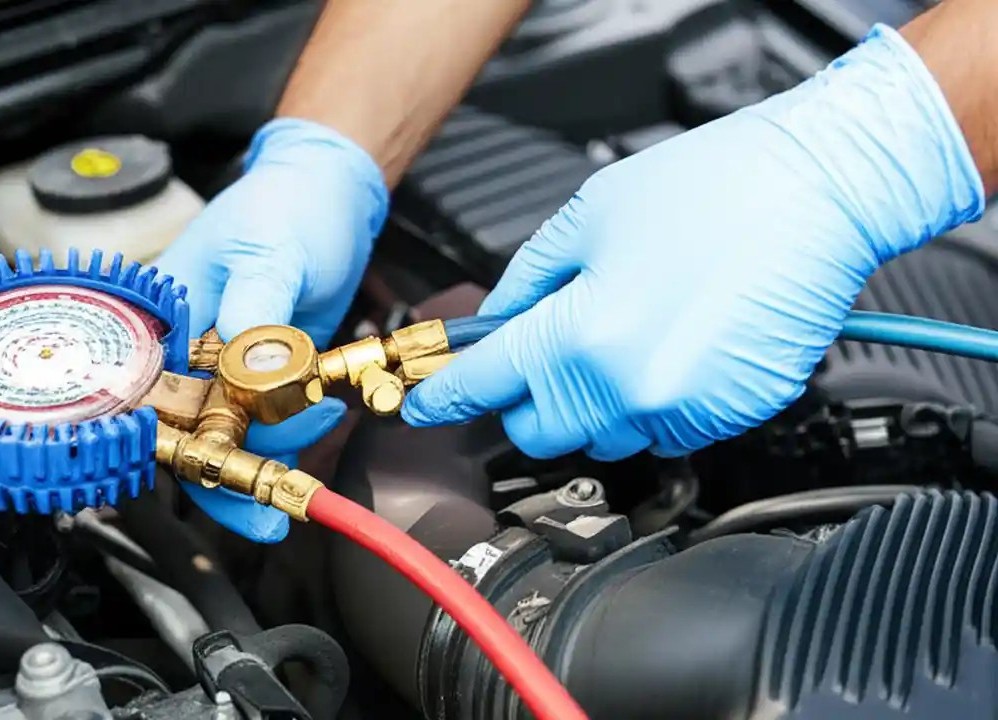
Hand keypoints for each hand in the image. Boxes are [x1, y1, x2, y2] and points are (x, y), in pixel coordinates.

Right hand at [155, 118, 386, 541]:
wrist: (331, 192)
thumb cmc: (288, 205)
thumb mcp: (270, 251)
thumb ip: (257, 311)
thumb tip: (249, 366)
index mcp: (160, 317)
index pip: (144, 397)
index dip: (166, 445)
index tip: (203, 475)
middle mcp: (183, 347)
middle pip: (183, 430)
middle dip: (221, 475)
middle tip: (262, 514)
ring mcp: (223, 362)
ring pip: (227, 435)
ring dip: (265, 458)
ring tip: (309, 452)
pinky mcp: (262, 371)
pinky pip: (265, 422)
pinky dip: (290, 437)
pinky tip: (320, 424)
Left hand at [403, 25, 983, 459]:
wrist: (819, 192)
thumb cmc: (714, 189)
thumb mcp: (588, 217)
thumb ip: (526, 281)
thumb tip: (494, 320)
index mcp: (581, 335)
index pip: (487, 386)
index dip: (448, 396)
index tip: (427, 405)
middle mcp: (628, 387)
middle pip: (540, 431)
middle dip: (527, 400)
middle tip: (542, 352)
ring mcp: (683, 409)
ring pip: (604, 437)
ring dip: (592, 404)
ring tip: (622, 334)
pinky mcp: (729, 416)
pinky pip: (665, 430)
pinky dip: (651, 403)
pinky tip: (668, 346)